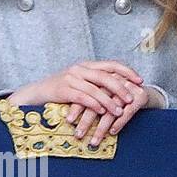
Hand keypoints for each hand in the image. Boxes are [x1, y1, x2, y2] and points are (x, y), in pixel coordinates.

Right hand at [9, 61, 146, 148]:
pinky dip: (93, 104)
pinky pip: (82, 97)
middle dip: (121, 88)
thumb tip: (119, 88)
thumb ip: (95, 83)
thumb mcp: (79, 82)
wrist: (36, 92)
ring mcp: (70, 78)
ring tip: (119, 111)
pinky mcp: (63, 90)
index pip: (111, 64)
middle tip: (132, 99)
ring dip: (109, 101)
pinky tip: (101, 112)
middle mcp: (79, 69)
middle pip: (105, 76)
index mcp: (86, 65)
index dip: (127, 71)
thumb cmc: (60, 90)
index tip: (140, 80)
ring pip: (95, 89)